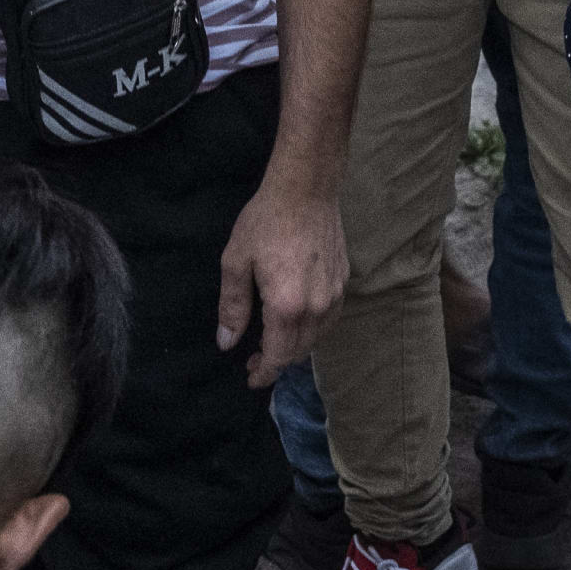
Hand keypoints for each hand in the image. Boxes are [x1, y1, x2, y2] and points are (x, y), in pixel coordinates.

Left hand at [217, 173, 345, 386]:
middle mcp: (316, 308)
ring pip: (316, 339)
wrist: (306, 190)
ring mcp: (334, 296)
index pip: (277, 357)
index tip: (251, 379)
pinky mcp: (344, 283)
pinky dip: (312, 330)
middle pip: (298, 353)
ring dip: (295, 347)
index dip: (263, 374)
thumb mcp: (236, 262)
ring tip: (273, 341)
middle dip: (276, 362)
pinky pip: (329, 320)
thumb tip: (227, 343)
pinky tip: (297, 320)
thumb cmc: (266, 221)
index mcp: (286, 306)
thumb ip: (232, 307)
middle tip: (253, 358)